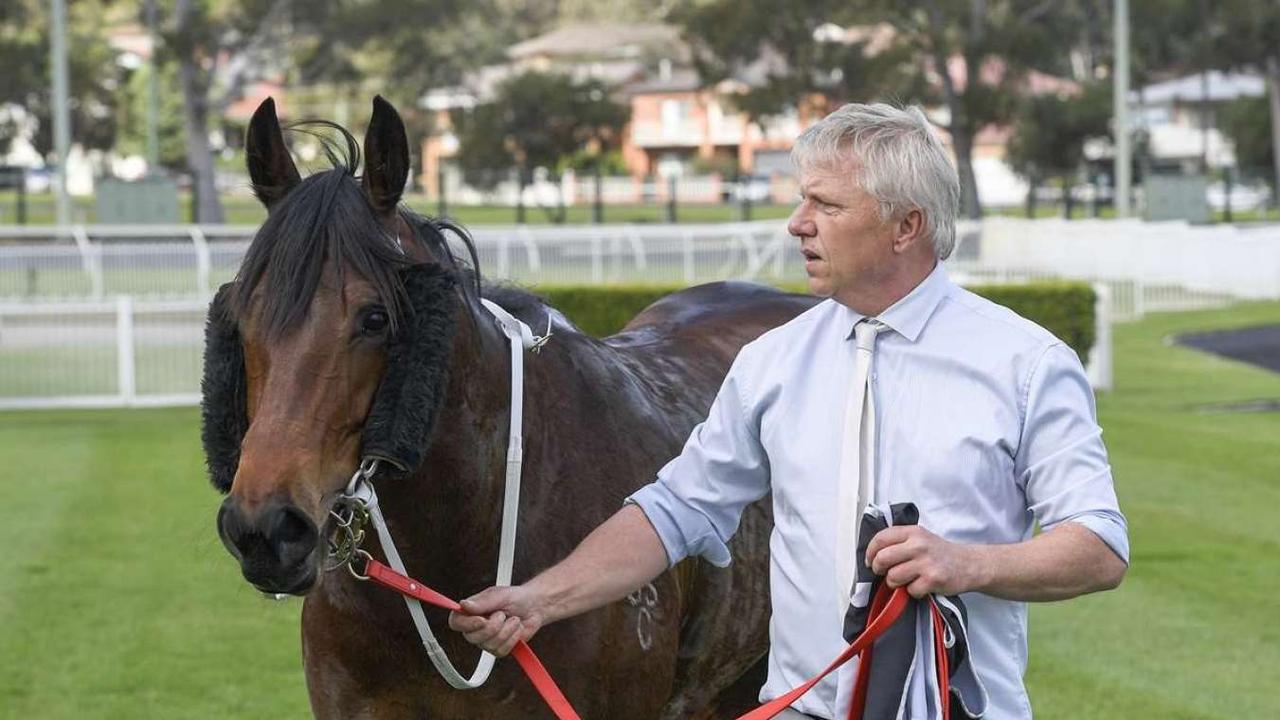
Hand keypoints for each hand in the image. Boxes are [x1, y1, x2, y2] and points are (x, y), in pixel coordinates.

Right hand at [447, 584, 546, 656]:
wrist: (534, 607)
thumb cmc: (515, 598)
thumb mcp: (499, 595)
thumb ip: (482, 602)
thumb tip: (463, 605)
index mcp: (470, 612)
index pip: (456, 622)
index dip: (466, 624)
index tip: (482, 620)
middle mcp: (475, 628)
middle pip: (472, 638)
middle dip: (492, 626)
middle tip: (502, 614)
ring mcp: (486, 640)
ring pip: (489, 645)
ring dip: (506, 630)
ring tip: (512, 619)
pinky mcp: (499, 649)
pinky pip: (502, 650)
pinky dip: (513, 637)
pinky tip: (516, 628)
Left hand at [864, 525, 987, 597]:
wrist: (969, 564)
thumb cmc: (940, 553)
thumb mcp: (920, 538)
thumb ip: (899, 541)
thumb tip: (873, 555)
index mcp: (912, 532)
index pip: (880, 539)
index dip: (870, 552)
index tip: (870, 561)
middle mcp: (918, 545)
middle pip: (882, 558)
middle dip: (878, 569)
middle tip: (884, 573)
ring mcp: (926, 562)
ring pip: (893, 577)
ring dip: (895, 583)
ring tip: (905, 580)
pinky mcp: (933, 579)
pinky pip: (910, 590)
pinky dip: (912, 592)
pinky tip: (921, 586)